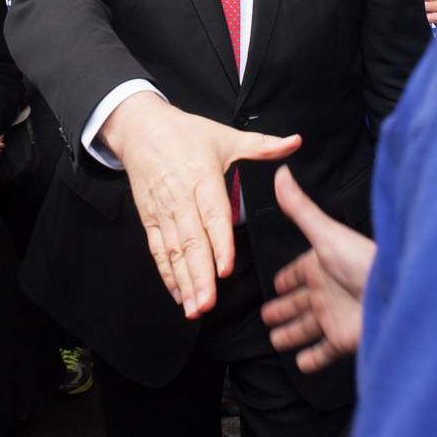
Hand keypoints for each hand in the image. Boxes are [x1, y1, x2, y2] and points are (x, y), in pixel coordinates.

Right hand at [100, 91, 300, 319]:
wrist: (140, 128)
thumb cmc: (185, 133)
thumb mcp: (225, 135)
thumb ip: (262, 145)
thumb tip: (295, 142)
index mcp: (202, 177)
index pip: (212, 215)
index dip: (219, 243)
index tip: (226, 269)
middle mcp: (181, 198)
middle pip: (191, 242)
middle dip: (199, 276)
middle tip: (208, 304)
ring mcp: (163, 211)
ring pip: (174, 251)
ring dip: (184, 281)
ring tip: (194, 308)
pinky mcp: (150, 219)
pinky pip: (158, 250)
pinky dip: (166, 273)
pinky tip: (177, 294)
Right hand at [261, 166, 374, 372]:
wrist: (393, 294)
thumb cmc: (361, 260)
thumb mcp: (324, 233)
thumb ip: (299, 207)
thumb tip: (280, 173)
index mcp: (320, 265)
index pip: (298, 272)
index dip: (286, 278)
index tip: (274, 284)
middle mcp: (326, 291)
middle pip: (299, 303)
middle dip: (283, 309)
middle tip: (266, 317)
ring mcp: (334, 316)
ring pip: (306, 328)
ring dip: (292, 334)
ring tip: (277, 341)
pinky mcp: (342, 339)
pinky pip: (324, 353)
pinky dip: (312, 359)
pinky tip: (301, 364)